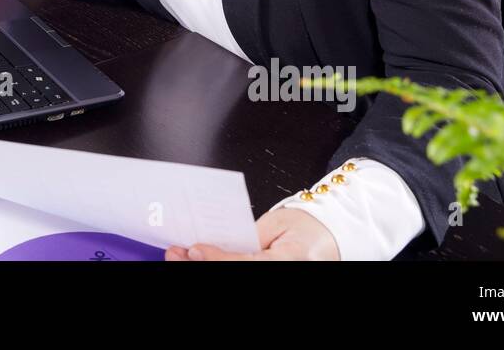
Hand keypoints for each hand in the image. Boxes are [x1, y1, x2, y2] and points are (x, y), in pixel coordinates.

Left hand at [164, 207, 340, 260]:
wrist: (328, 239)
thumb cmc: (306, 228)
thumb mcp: (276, 224)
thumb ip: (248, 237)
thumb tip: (214, 245)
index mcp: (289, 260)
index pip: (245, 264)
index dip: (217, 258)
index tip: (194, 249)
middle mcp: (280, 274)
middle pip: (232, 274)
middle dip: (200, 266)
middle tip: (176, 253)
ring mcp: (272, 279)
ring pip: (230, 277)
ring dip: (201, 268)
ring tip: (179, 257)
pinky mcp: (265, 277)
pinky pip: (237, 274)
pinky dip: (215, 265)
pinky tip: (196, 260)